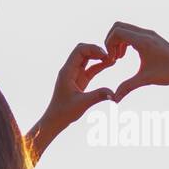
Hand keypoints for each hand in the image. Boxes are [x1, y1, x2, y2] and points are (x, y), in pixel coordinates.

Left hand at [25, 43, 115, 162]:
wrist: (55, 120)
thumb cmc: (64, 112)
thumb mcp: (82, 104)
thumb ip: (97, 96)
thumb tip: (113, 94)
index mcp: (67, 71)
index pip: (79, 51)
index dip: (93, 49)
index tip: (106, 55)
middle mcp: (69, 70)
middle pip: (83, 51)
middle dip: (96, 50)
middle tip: (111, 56)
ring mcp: (74, 74)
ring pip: (87, 58)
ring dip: (98, 57)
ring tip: (113, 59)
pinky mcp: (79, 80)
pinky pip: (90, 68)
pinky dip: (99, 65)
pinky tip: (110, 64)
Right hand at [103, 22, 168, 100]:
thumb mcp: (146, 80)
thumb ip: (127, 87)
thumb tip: (114, 100)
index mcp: (143, 41)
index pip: (117, 32)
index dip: (108, 44)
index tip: (112, 59)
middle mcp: (146, 33)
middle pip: (118, 26)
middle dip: (111, 41)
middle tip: (113, 57)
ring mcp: (149, 33)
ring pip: (125, 28)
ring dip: (118, 41)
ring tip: (119, 58)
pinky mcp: (152, 37)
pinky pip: (132, 33)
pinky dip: (125, 41)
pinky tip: (127, 56)